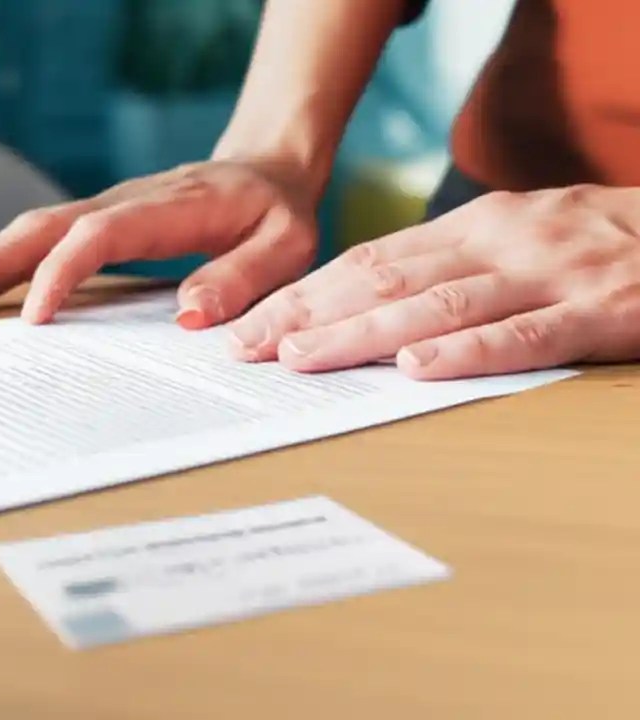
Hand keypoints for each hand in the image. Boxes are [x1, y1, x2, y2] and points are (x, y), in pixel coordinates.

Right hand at [0, 159, 318, 325]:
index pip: (98, 234)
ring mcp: (107, 210)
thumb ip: (243, 277)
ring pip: (35, 228)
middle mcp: (126, 202)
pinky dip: (9, 262)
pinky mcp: (100, 223)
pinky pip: (46, 239)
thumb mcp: (286, 246)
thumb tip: (188, 316)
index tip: (34, 317)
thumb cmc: (275, 214)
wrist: (267, 170)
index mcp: (169, 209)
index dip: (61, 272)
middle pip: (45, 224)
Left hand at [227, 185, 639, 378]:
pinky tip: (414, 367)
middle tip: (247, 348)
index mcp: (472, 226)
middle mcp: (499, 241)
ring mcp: (547, 273)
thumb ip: (445, 268)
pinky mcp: (598, 309)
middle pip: (383, 279)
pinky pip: (523, 333)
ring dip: (361, 332)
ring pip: (438, 304)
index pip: (367, 262)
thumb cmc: (594, 247)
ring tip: (303, 357)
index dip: (303, 295)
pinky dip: (465, 351)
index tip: (248, 327)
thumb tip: (359, 308)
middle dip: (307, 314)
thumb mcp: (513, 240)